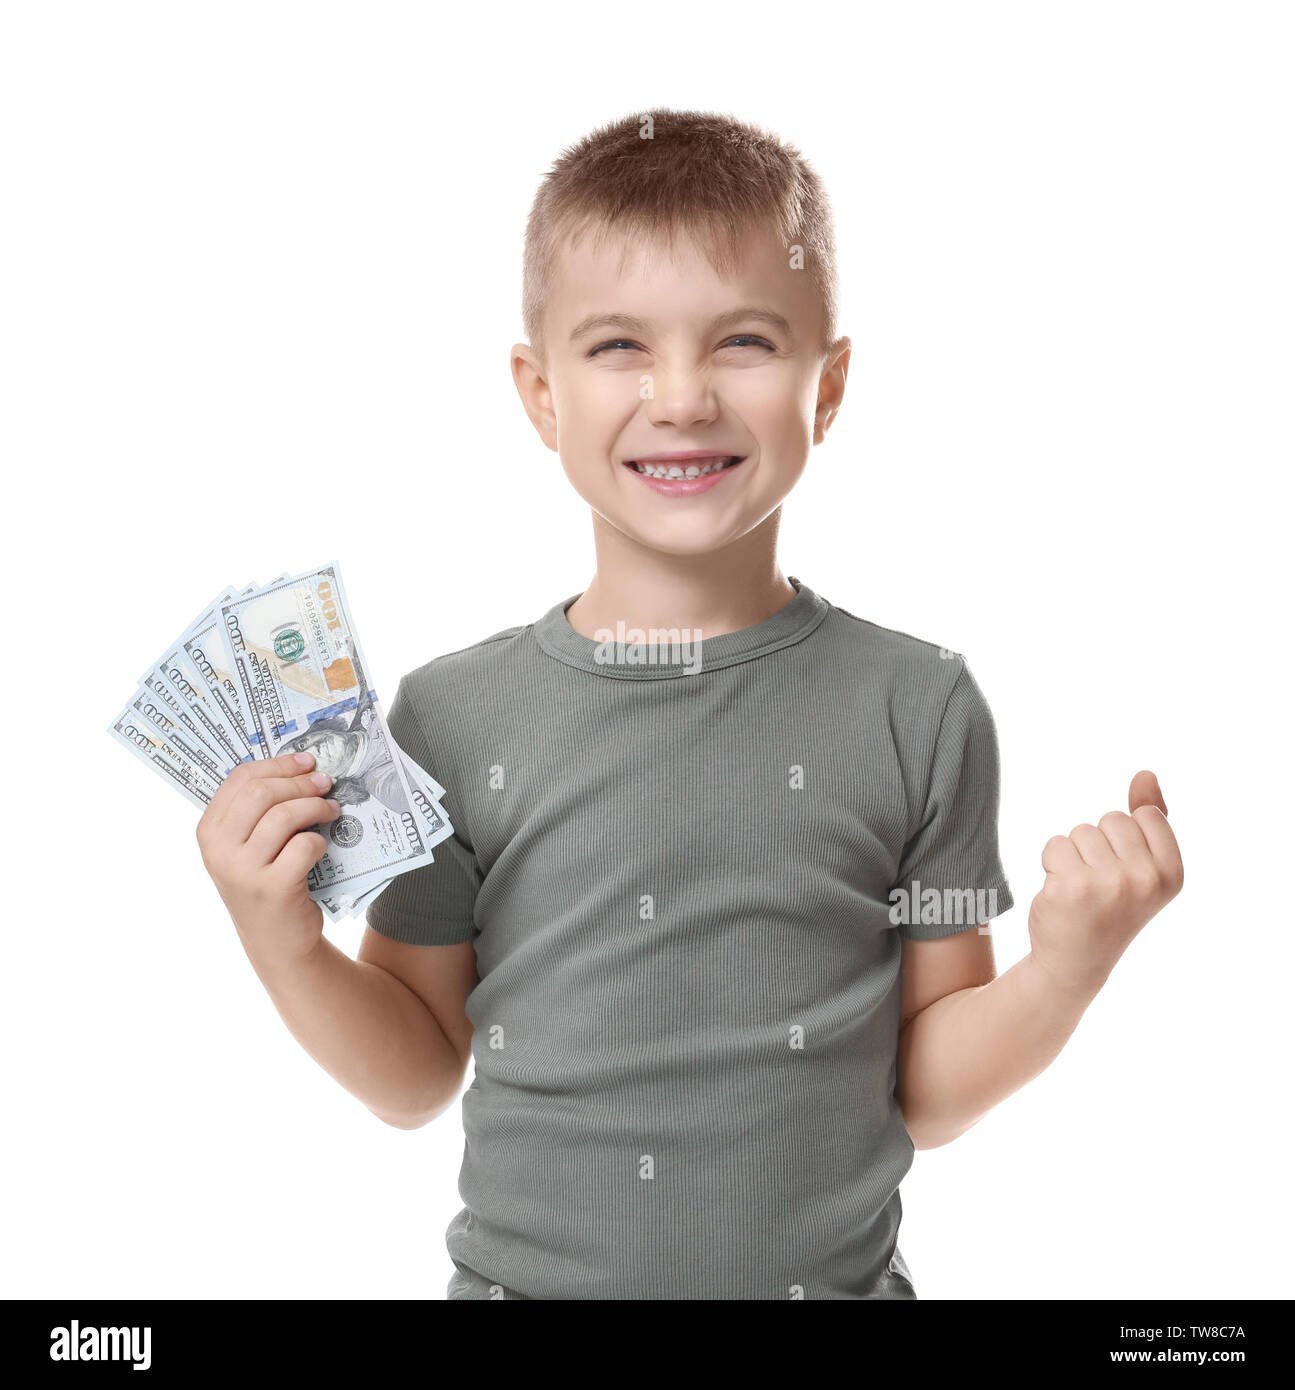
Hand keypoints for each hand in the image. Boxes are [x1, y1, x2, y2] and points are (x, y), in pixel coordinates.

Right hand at [195, 750, 342, 966]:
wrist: (276, 941)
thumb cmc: (265, 882)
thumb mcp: (246, 846)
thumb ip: (258, 810)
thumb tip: (299, 765)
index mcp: (209, 831)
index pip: (240, 778)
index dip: (278, 764)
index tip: (306, 761)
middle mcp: (219, 850)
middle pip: (262, 792)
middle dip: (300, 782)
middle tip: (325, 783)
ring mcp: (243, 871)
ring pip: (284, 815)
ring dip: (316, 806)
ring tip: (331, 809)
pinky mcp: (273, 888)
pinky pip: (304, 845)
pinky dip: (319, 840)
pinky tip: (321, 846)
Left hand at [1027, 770, 1184, 997]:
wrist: (1076, 962)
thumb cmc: (1111, 909)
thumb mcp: (1143, 867)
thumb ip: (1149, 819)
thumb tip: (1146, 775)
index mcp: (1172, 874)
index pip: (1146, 815)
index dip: (1127, 838)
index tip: (1126, 872)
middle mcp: (1145, 879)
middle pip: (1111, 819)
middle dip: (1099, 844)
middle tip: (1101, 884)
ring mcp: (1109, 883)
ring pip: (1080, 831)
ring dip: (1074, 855)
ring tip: (1082, 889)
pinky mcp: (1071, 886)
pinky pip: (1055, 844)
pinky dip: (1052, 863)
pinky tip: (1061, 893)